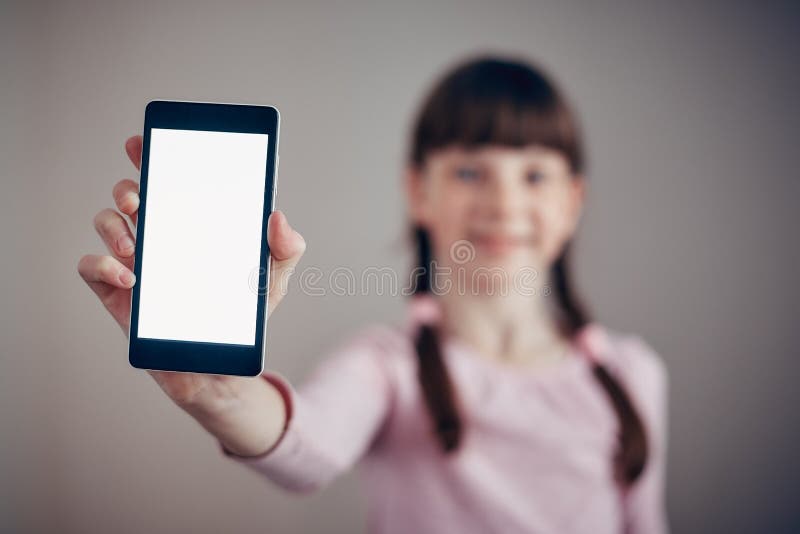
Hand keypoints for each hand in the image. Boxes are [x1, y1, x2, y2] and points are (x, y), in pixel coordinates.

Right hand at [78, 136, 304, 420]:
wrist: (218, 368)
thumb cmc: (241, 317)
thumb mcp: (272, 281)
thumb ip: (285, 249)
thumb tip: (276, 215)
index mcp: (194, 224)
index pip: (174, 180)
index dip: (157, 155)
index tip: (150, 140)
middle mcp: (162, 235)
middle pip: (132, 192)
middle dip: (129, 183)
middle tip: (139, 195)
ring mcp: (136, 260)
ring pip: (107, 221)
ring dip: (113, 223)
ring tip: (133, 244)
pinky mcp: (116, 291)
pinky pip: (90, 266)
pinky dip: (102, 265)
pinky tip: (130, 279)